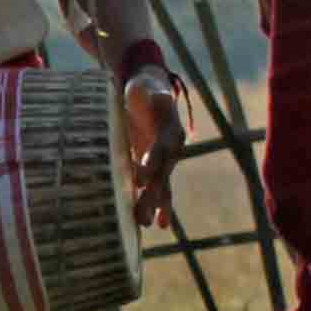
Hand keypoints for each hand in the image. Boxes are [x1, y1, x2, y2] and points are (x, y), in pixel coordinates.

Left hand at [118, 71, 187, 230]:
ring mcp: (166, 160)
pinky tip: (159, 224)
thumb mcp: (147, 86)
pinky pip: (161, 188)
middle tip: (141, 216)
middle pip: (161, 175)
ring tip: (146, 224)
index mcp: (170, 130)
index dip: (151, 163)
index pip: (160, 149)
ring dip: (153, 205)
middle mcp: (172, 148)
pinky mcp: (157, 166)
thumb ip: (150, 93)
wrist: (151, 90)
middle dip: (151, 196)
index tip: (139, 178)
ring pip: (161, 186)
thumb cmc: (146, 88)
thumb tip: (155, 93)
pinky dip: (159, 206)